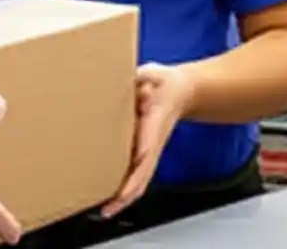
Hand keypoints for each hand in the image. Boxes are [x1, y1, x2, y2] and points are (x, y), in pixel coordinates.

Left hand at [100, 63, 196, 218]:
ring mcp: (149, 151)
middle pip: (142, 173)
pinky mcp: (144, 153)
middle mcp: (152, 142)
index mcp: (155, 123)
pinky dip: (124, 190)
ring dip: (124, 197)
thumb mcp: (153, 74)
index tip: (132, 166)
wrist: (181, 91)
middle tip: (109, 206)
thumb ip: (144, 77)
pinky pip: (136, 176)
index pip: (149, 143)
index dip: (141, 155)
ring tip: (106, 211)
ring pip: (139, 180)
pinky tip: (109, 200)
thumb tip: (139, 83)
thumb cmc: (163, 83)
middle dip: (127, 191)